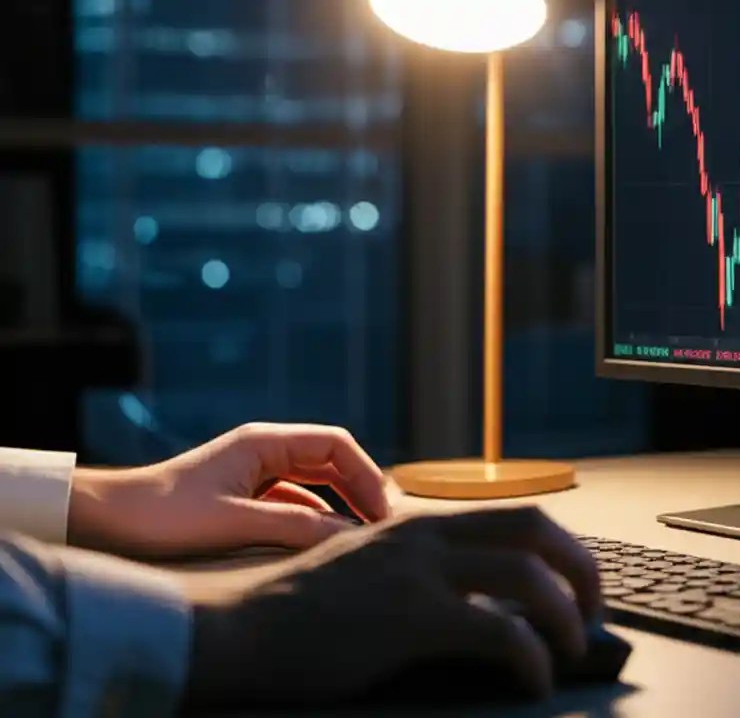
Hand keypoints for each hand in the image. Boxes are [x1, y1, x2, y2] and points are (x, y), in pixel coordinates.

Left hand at [67, 422, 390, 557]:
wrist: (107, 520)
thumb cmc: (163, 515)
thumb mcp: (235, 522)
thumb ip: (295, 528)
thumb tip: (349, 536)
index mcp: (264, 442)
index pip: (337, 445)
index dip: (367, 476)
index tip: (382, 513)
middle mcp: (265, 450)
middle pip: (333, 462)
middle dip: (361, 491)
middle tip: (383, 529)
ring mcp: (255, 473)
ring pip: (316, 484)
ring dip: (341, 507)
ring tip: (361, 539)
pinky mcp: (245, 497)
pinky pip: (295, 504)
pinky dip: (315, 521)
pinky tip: (323, 546)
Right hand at [182, 507, 602, 708]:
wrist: (237, 632)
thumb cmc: (302, 614)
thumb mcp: (372, 571)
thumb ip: (425, 573)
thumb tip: (485, 607)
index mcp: (422, 523)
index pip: (519, 515)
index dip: (564, 548)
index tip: (578, 586)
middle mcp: (426, 535)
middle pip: (538, 530)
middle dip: (583, 570)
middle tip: (593, 613)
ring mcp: (418, 572)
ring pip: (529, 578)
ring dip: (566, 617)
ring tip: (569, 651)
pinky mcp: (409, 618)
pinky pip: (499, 635)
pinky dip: (530, 659)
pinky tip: (530, 681)